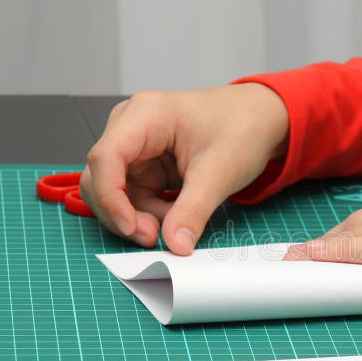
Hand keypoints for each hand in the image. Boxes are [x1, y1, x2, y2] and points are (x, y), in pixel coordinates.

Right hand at [79, 84, 288, 254]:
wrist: (259, 120)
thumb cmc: (241, 128)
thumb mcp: (221, 172)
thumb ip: (194, 210)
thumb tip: (175, 245)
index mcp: (146, 115)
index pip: (106, 157)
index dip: (111, 198)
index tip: (132, 229)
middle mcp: (131, 128)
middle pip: (102, 178)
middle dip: (124, 214)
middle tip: (155, 238)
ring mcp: (135, 148)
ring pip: (116, 194)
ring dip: (141, 217)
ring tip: (177, 223)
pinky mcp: (145, 166)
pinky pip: (134, 198)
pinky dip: (151, 214)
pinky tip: (176, 215)